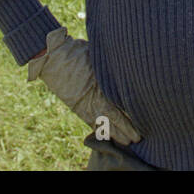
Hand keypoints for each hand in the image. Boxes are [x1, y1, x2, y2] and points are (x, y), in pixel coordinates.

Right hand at [27, 27, 141, 145]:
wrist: (52, 57)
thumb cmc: (76, 52)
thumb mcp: (97, 57)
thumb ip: (110, 67)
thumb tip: (126, 66)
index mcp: (100, 86)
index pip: (118, 107)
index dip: (129, 118)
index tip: (141, 123)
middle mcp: (93, 98)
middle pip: (112, 118)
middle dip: (125, 129)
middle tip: (137, 139)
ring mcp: (84, 104)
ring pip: (101, 123)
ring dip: (114, 133)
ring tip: (126, 142)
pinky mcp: (76, 107)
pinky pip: (90, 121)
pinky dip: (99, 130)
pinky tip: (106, 136)